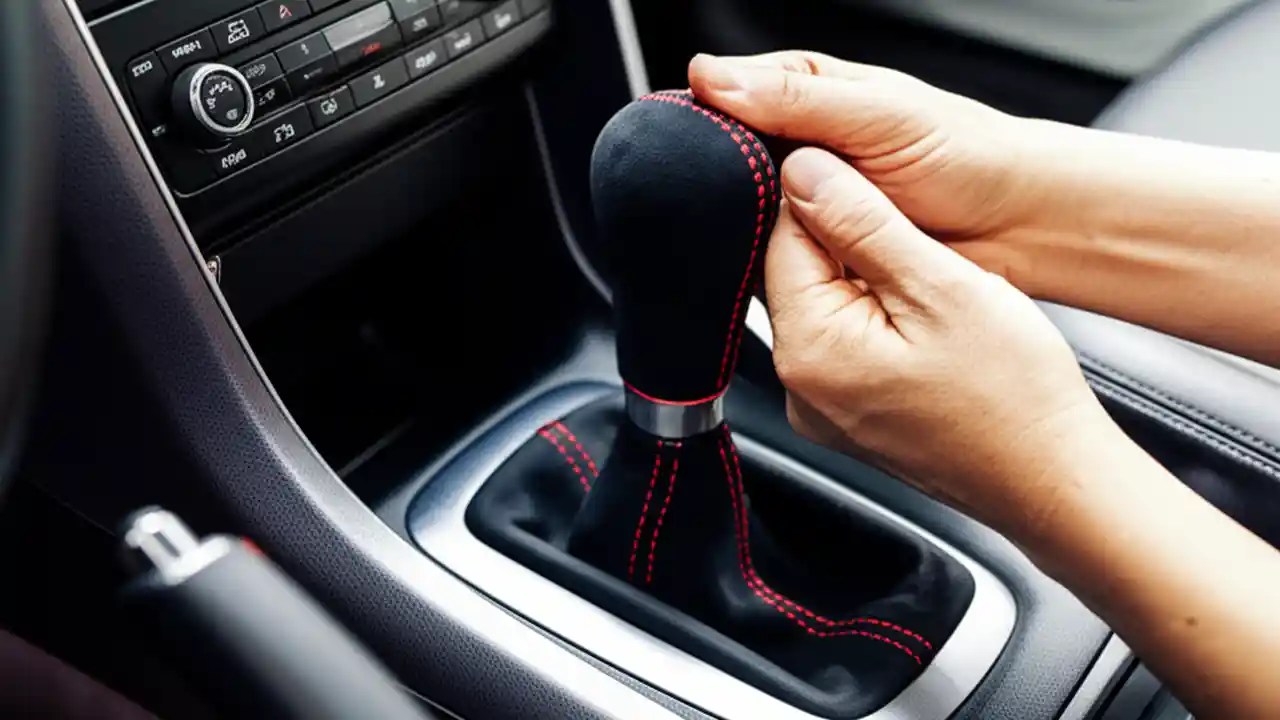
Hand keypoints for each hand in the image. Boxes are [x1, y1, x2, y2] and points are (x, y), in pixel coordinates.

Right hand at [688, 51, 1047, 279]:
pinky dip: (772, 256)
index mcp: (810, 90)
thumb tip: (711, 77)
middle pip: (733, 158)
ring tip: (754, 228)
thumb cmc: (966, 155)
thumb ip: (796, 99)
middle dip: (728, 178)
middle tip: (728, 195)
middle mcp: (804, 142)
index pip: (732, 95)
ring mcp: (810, 196)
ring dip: (751, 221)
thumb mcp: (877, 114)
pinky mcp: (820, 246)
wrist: (1017, 228)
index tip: (689, 143)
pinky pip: (776, 252)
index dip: (708, 118)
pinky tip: (770, 260)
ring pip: (751, 208)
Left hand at [766, 147, 1121, 537]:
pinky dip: (875, 316)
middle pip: (796, 272)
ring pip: (822, 304)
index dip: (826, 196)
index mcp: (808, 351)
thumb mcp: (940, 285)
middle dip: (848, 240)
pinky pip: (844, 342)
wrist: (1051, 477)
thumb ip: (861, 221)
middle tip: (917, 241)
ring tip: (930, 286)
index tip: (875, 186)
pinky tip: (924, 320)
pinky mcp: (847, 415)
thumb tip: (802, 170)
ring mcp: (822, 406)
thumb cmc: (1012, 396)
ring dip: (865, 277)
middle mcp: (799, 386)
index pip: (781, 238)